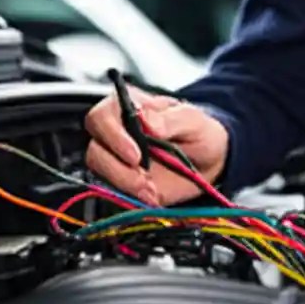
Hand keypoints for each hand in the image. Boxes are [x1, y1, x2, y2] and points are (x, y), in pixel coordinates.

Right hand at [83, 86, 228, 205]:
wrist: (208, 162)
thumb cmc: (198, 133)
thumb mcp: (193, 121)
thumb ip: (171, 118)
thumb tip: (146, 120)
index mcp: (130, 107)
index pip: (103, 115)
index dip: (113, 135)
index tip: (135, 154)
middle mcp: (117, 131)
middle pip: (96, 147)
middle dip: (117, 167)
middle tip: (144, 176)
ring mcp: (116, 158)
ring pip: (100, 170)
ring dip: (124, 182)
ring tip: (151, 187)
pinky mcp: (121, 180)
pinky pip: (113, 190)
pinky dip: (131, 195)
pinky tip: (152, 195)